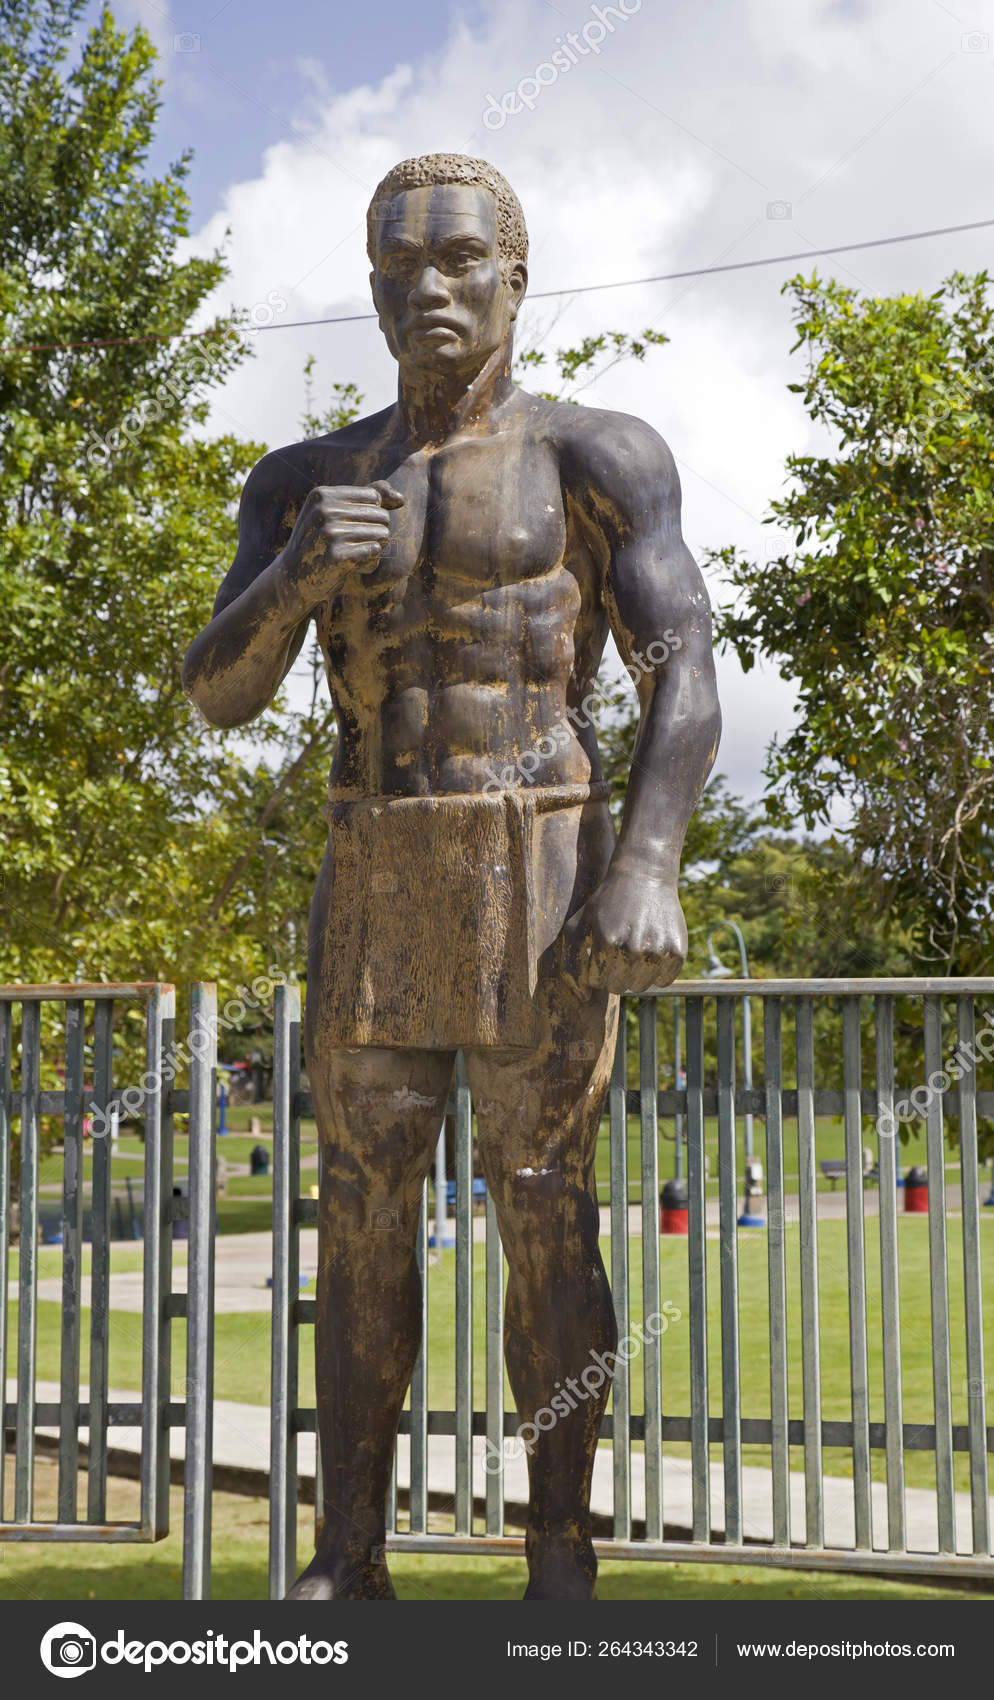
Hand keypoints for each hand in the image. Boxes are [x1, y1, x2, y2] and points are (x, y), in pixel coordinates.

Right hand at [278, 480, 403, 614]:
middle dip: (376, 532)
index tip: (351, 526)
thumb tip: (401, 498)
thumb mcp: (337, 511)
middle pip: (381, 515)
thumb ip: (371, 496)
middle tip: (353, 544)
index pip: (374, 497)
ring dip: (375, 547)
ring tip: (354, 554)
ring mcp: (328, 534)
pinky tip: (353, 565)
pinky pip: (375, 551)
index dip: (371, 514)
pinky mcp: (336, 556)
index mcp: (322, 495)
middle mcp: (323, 511)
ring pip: (382, 533)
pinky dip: (371, 560)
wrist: (293, 577)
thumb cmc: (321, 541)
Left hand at [561, 868, 686, 994]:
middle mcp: (634, 949)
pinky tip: (651, 950)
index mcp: (606, 943)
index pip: (597, 982)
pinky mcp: (678, 951)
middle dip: (614, 973)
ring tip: (634, 948)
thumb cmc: (605, 904)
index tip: (601, 948)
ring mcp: (658, 951)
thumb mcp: (577, 925)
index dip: (596, 967)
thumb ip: (570, 964)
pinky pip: (664, 982)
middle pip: (619, 987)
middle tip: (617, 948)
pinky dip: (657, 972)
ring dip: (635, 974)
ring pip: (641, 987)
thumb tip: (583, 998)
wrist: (644, 877)